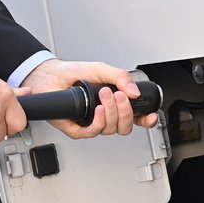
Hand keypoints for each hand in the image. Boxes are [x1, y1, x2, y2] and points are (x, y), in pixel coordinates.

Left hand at [17, 59, 160, 139]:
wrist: (52, 76)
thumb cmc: (74, 73)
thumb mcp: (101, 69)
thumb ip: (120, 77)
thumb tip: (135, 91)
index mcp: (114, 104)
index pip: (135, 117)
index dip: (146, 119)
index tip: (151, 115)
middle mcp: (105, 116)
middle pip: (125, 126)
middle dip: (126, 111)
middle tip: (119, 95)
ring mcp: (92, 123)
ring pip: (111, 129)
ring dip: (111, 112)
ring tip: (105, 94)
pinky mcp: (78, 129)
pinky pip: (94, 132)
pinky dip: (99, 121)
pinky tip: (98, 109)